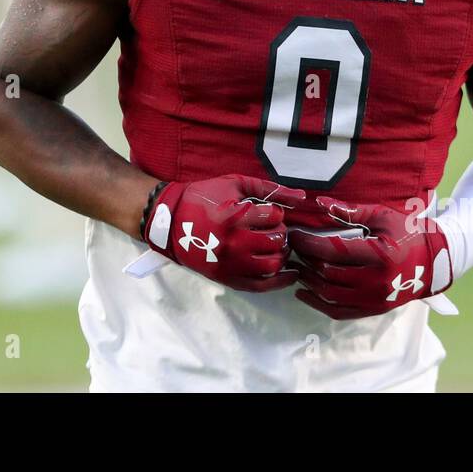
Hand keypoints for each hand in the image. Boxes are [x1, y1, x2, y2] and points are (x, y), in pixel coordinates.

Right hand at [142, 175, 304, 292]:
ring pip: (272, 265)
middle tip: (273, 229)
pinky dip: (280, 280)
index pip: (274, 217)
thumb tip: (302, 197)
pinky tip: (289, 273)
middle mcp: (234, 243)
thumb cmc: (203, 198)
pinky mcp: (227, 279)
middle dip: (280, 233)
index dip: (274, 213)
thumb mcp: (233, 185)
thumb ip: (268, 188)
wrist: (170, 221)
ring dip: (281, 254)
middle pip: (276, 242)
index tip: (267, 213)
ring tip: (275, 246)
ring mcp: (230, 264)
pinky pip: (261, 286)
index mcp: (234, 217)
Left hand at [288, 196, 452, 319]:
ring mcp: (374, 299)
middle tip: (293, 249)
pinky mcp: (372, 310)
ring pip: (330, 294)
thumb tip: (321, 203)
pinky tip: (304, 292)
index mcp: (380, 254)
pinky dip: (317, 303)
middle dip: (305, 261)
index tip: (294, 235)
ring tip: (297, 267)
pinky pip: (339, 311)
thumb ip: (351, 211)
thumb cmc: (406, 234)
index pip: (333, 251)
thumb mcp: (382, 216)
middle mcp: (377, 281)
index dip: (308, 244)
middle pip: (328, 274)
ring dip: (308, 281)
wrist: (432, 263)